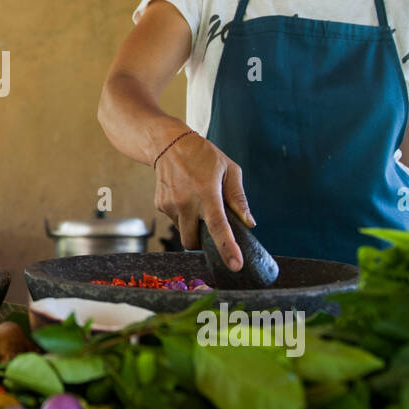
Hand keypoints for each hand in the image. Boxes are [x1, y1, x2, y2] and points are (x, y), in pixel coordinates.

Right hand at [154, 132, 254, 270]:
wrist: (168, 143)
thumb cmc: (203, 155)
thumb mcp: (229, 170)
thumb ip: (238, 198)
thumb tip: (249, 223)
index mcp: (207, 194)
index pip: (218, 227)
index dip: (227, 248)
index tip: (235, 265)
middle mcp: (186, 203)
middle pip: (193, 242)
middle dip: (203, 244)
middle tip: (211, 230)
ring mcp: (170, 205)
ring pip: (183, 233)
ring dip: (193, 228)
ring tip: (197, 204)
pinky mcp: (160, 205)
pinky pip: (175, 221)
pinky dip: (183, 217)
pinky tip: (185, 197)